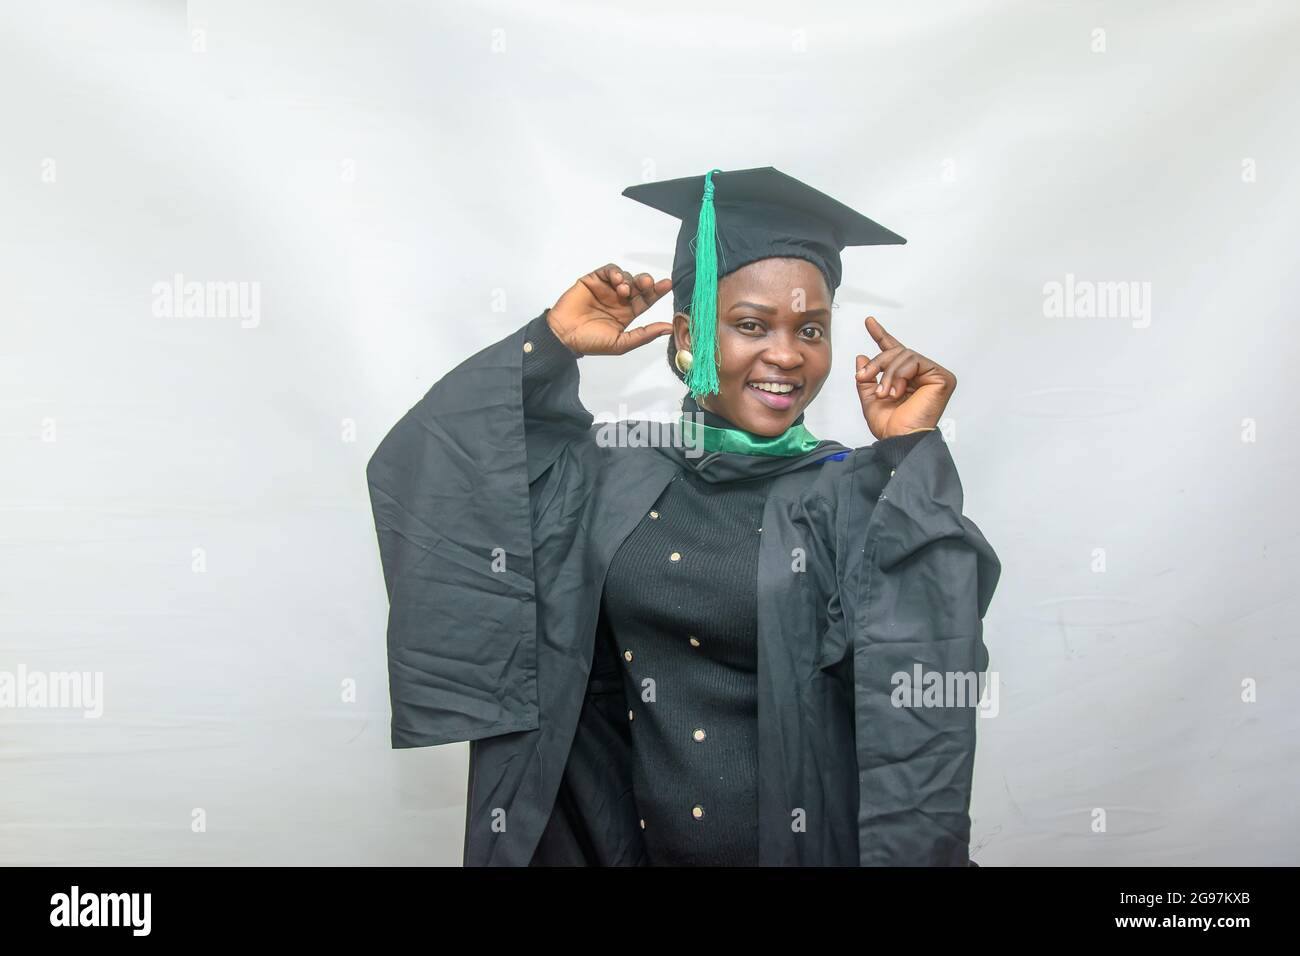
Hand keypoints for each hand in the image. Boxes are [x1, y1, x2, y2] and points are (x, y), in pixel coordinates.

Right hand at [547, 263, 673, 356]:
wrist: (564, 335)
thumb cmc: (590, 342)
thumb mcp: (621, 343)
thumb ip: (645, 334)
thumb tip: (669, 328)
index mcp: (627, 313)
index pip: (646, 300)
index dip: (658, 292)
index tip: (668, 284)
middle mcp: (619, 299)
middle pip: (639, 285)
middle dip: (646, 283)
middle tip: (647, 284)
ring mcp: (606, 289)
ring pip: (625, 276)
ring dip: (629, 280)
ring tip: (623, 290)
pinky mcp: (594, 280)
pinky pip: (609, 270)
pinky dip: (615, 272)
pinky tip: (616, 280)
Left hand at [854, 316, 955, 439]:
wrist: (899, 440)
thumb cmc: (889, 426)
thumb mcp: (870, 399)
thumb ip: (867, 378)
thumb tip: (861, 357)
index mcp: (906, 379)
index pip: (895, 352)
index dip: (881, 335)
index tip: (869, 322)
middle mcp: (921, 374)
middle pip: (897, 352)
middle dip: (877, 363)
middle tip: (864, 376)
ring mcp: (933, 375)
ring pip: (904, 355)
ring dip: (888, 373)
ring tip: (885, 392)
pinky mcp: (942, 377)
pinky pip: (915, 360)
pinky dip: (900, 374)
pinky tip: (897, 391)